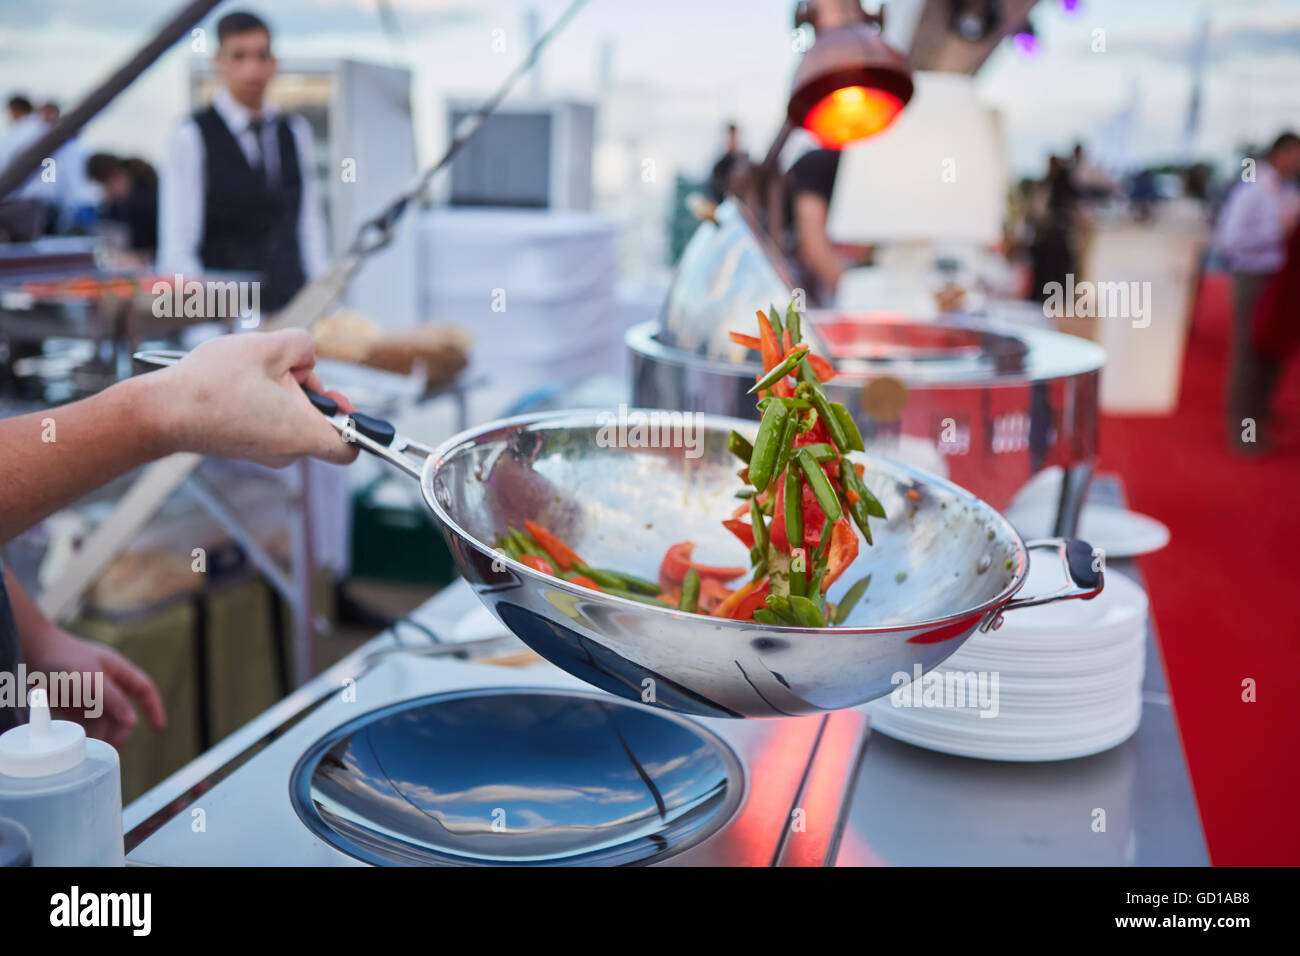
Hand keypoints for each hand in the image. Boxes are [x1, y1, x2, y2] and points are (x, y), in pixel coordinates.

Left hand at [24, 628, 165, 749]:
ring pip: (104, 719)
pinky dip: (86, 733)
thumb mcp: (93, 679)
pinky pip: (85, 723)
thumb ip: (114, 700)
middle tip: (114, 745)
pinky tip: (82, 742)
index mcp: (119, 671)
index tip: (158, 729)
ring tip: (95, 747)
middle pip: (123, 711)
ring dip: (103, 734)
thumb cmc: (65, 658)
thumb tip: (133, 722)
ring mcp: (90, 695)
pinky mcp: (72, 704)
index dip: (153, 708)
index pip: (144, 690)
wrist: (32, 652)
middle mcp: (107, 684)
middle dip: (122, 728)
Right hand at [150, 329, 359, 467]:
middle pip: (320, 421)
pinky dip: (266, 401)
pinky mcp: (247, 447)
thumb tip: (308, 356)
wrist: (160, 411)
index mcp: (302, 433)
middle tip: (285, 367)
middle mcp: (288, 452)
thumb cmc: (210, 384)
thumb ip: (303, 345)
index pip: (350, 447)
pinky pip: (271, 422)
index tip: (340, 400)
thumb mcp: (268, 346)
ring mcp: (265, 453)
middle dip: (309, 390)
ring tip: (256, 372)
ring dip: (284, 391)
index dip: (355, 424)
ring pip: (294, 418)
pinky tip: (242, 382)